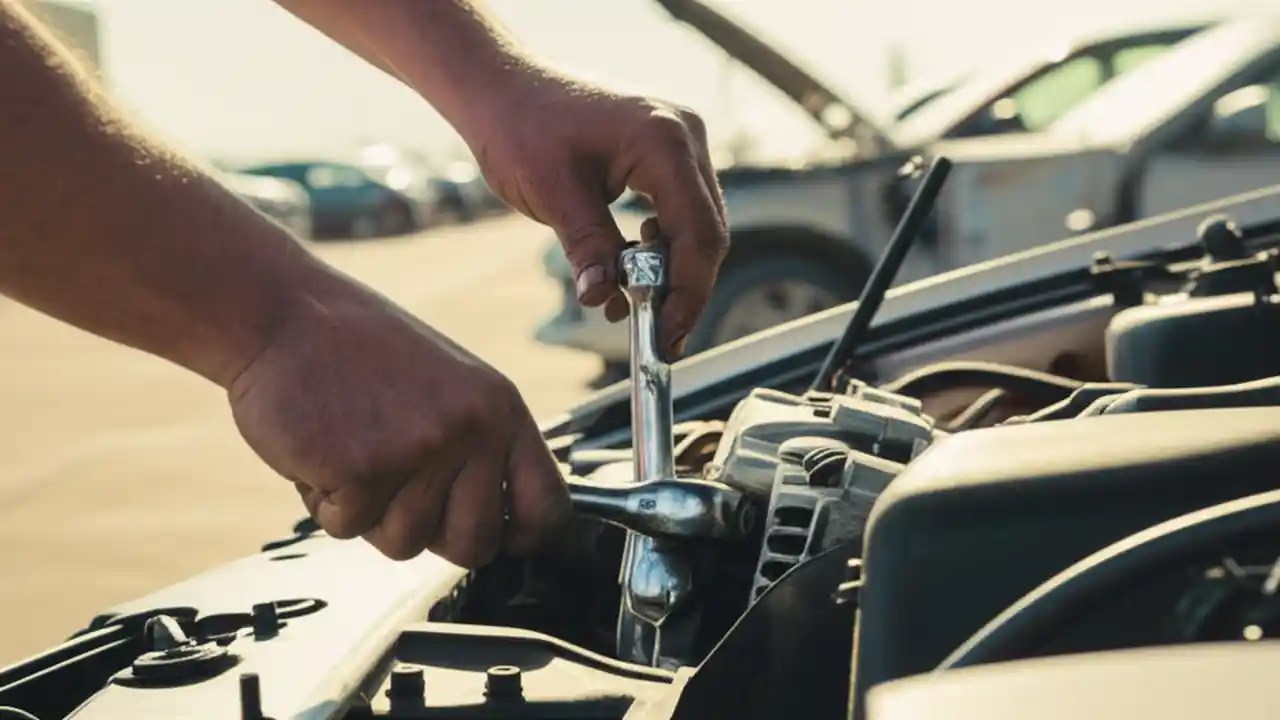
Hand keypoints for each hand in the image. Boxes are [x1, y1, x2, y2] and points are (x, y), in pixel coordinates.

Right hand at [226, 276, 568, 566]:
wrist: (282, 315)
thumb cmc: (356, 353)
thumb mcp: (449, 388)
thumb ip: (477, 448)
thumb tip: (499, 525)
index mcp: (500, 409)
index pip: (547, 505)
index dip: (524, 538)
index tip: (500, 539)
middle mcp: (472, 430)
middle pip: (474, 545)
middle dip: (432, 536)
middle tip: (395, 490)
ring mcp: (420, 450)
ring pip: (405, 544)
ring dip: (370, 515)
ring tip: (353, 452)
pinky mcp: (362, 469)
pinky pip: (348, 528)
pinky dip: (325, 502)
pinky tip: (321, 449)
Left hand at [465, 71, 728, 358]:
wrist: (502, 87)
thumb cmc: (520, 126)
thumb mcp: (552, 192)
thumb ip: (588, 245)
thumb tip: (605, 299)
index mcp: (664, 140)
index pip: (698, 231)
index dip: (688, 292)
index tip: (666, 337)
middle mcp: (685, 136)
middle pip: (707, 231)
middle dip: (685, 289)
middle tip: (659, 338)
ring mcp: (679, 142)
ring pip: (696, 224)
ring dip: (671, 272)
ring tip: (638, 311)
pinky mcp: (665, 153)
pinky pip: (678, 210)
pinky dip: (659, 248)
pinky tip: (630, 273)